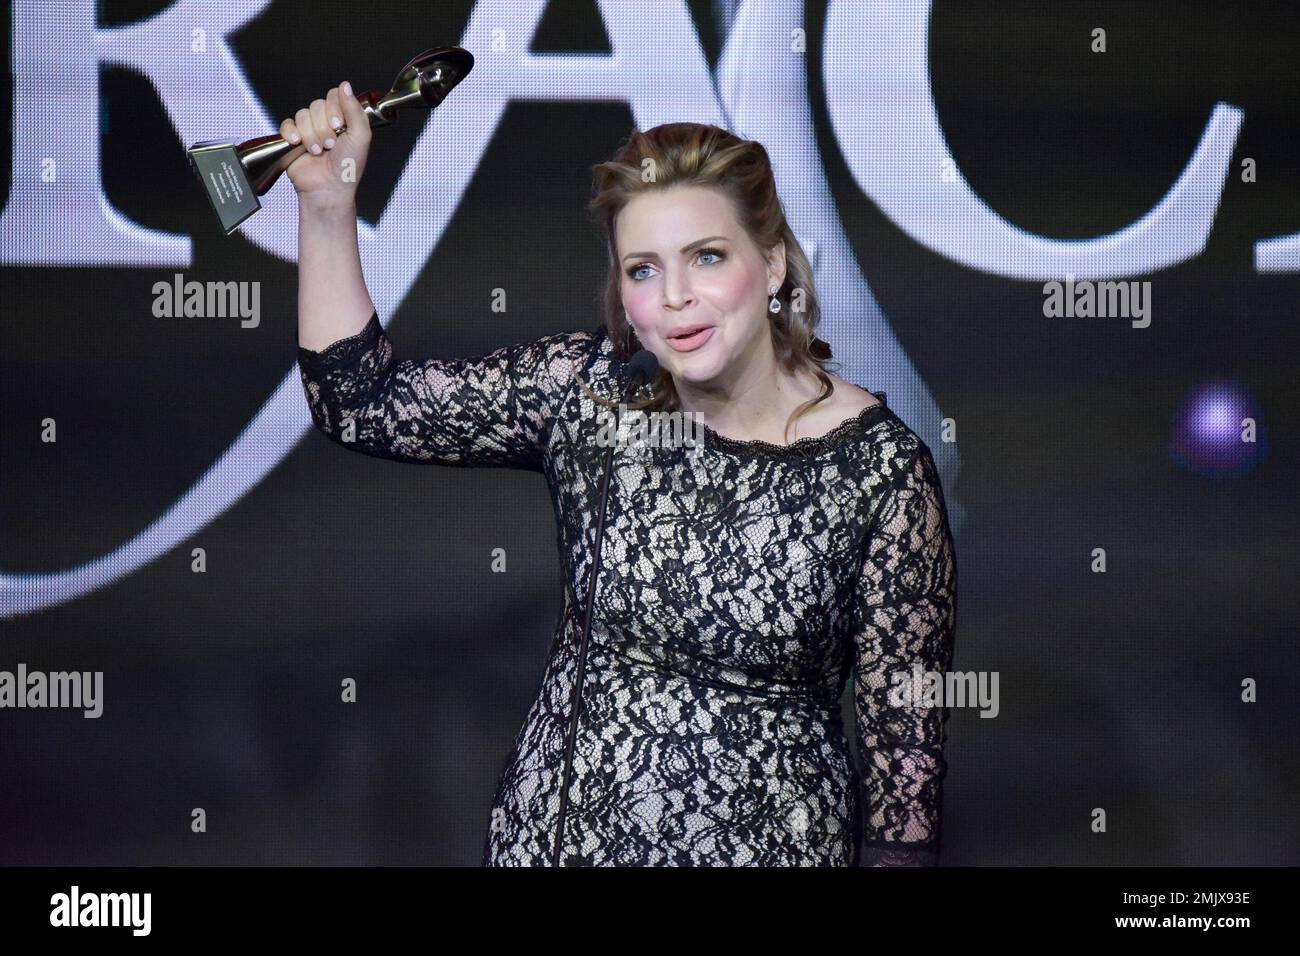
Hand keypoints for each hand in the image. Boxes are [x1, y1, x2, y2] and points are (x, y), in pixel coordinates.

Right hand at [280, 81, 370, 210]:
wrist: (328, 189)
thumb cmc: (348, 168)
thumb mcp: (361, 137)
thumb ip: (355, 110)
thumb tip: (345, 86)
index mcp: (343, 119)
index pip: (334, 96)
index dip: (335, 110)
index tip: (339, 126)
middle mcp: (325, 122)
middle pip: (317, 105)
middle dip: (324, 127)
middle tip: (331, 145)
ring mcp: (308, 130)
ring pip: (302, 115)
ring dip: (311, 135)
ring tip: (318, 151)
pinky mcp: (292, 139)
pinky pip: (286, 124)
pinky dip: (292, 133)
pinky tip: (298, 144)